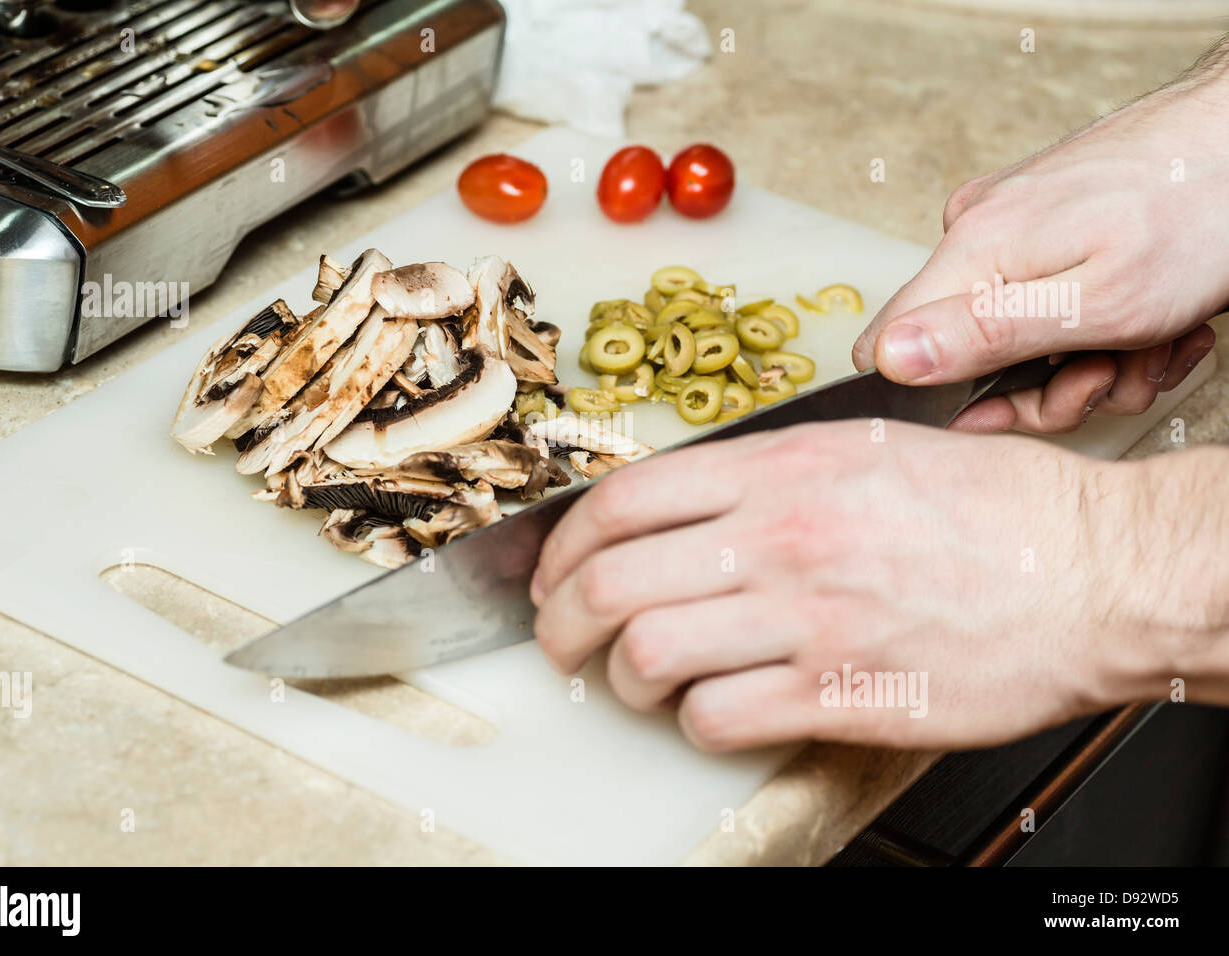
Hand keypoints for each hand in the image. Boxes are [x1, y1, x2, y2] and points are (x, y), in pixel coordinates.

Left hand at [530, 421, 1200, 750]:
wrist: (1094, 573)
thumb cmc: (996, 509)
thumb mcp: (868, 449)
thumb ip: (767, 473)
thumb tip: (683, 506)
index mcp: (781, 468)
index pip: (623, 500)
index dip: (565, 542)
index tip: (555, 569)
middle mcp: (779, 538)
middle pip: (610, 580)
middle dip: (561, 619)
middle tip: (561, 638)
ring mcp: (805, 618)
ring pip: (648, 653)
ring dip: (624, 676)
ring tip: (637, 680)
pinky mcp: (838, 693)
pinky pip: (717, 716)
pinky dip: (694, 721)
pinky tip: (710, 710)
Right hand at [852, 68, 1225, 433]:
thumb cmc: (1198, 211)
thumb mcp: (1096, 303)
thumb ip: (984, 333)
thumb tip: (890, 358)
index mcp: (975, 251)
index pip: (890, 348)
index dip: (950, 397)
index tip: (1021, 402)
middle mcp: (979, 230)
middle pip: (967, 354)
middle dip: (1049, 384)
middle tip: (1114, 371)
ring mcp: (1012, 222)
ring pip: (1019, 336)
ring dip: (1092, 359)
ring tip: (1150, 341)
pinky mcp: (1045, 219)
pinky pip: (1047, 301)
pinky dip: (1103, 324)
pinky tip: (1150, 319)